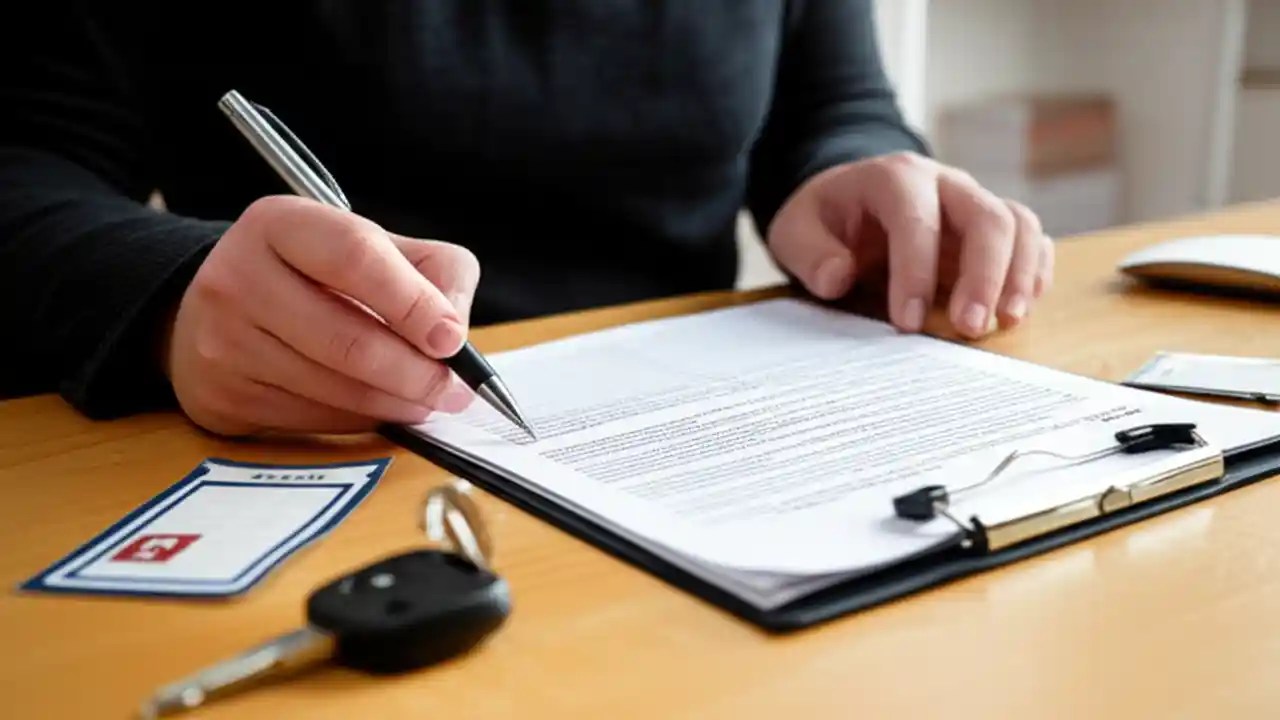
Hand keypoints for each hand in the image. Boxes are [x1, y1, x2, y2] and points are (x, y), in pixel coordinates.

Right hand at [163, 196, 480, 435]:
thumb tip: (455, 336)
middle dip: (417, 373)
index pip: (356, 257)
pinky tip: (379, 406)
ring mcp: (223, 341)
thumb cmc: (322, 275)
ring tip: (426, 400)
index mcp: (281, 224)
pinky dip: (362, 419)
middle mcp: (239, 277)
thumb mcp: (382, 247)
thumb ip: (436, 275)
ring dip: (397, 403)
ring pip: (335, 389)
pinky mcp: (223, 395)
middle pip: (348, 339)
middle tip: (455, 389)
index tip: (453, 340)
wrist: (227, 309)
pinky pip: (315, 419)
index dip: (413, 304)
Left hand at [766, 152, 1053, 337]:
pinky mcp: (990, 226)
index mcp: (894, 177)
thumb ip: (810, 254)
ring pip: (1017, 223)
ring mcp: (972, 202)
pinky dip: (1033, 271)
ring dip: (1019, 274)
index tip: (905, 322)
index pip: (916, 219)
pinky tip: (1020, 307)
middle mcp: (944, 183)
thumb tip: (836, 276)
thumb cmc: (824, 219)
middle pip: (985, 217)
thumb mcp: (796, 231)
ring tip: (1006, 322)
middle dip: (984, 275)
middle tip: (970, 329)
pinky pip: (1029, 239)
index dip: (915, 272)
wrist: (845, 201)